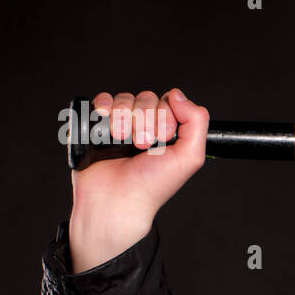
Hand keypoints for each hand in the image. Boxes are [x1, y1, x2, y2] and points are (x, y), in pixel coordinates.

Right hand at [67, 88, 208, 272]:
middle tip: (142, 146)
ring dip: (124, 117)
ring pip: (125, 99)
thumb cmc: (152, 185)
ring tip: (122, 140)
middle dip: (145, 120)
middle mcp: (145, 127)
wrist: (116, 199)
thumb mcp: (189, 157)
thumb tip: (178, 95)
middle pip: (147, 99)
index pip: (169, 102)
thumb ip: (196, 122)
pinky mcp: (98, 127)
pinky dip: (104, 105)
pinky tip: (106, 122)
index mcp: (167, 133)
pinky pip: (103, 101)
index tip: (163, 139)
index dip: (165, 116)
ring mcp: (121, 126)